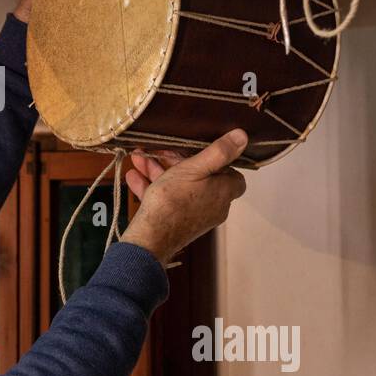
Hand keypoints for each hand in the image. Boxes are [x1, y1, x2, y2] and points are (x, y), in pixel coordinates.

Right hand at [121, 130, 248, 265]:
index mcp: (223, 192)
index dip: (221, 163)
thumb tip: (242, 137)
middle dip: (177, 161)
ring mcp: (193, 215)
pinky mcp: (175, 222)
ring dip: (158, 171)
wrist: (150, 238)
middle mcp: (212, 206)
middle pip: (200, 178)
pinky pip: (165, 200)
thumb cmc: (174, 201)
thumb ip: (218, 152)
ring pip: (178, 187)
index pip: (233, 176)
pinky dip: (151, 187)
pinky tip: (133, 176)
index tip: (204, 152)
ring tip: (140, 158)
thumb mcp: (195, 168)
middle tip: (161, 150)